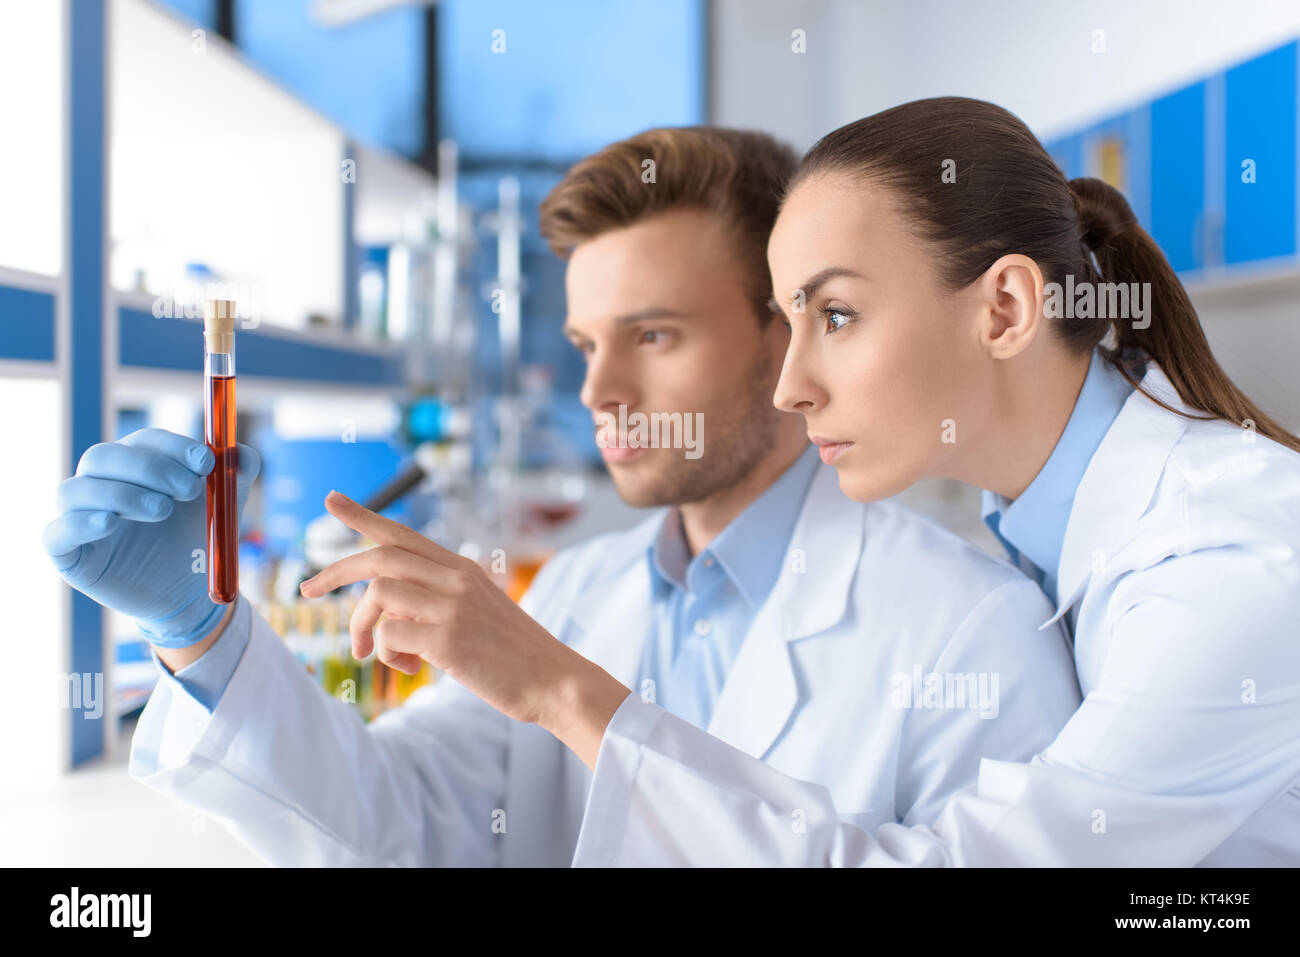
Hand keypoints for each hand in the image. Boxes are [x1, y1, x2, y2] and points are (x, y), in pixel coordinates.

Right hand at [42, 428, 260, 647]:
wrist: (188, 592)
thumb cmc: (198, 538)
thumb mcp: (227, 503)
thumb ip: (238, 473)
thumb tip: (241, 452)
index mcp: (137, 464)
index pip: (144, 441)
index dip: (173, 447)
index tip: (205, 462)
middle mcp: (101, 483)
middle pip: (105, 457)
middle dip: (150, 468)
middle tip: (190, 490)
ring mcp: (78, 516)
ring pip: (75, 490)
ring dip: (121, 493)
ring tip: (162, 510)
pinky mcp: (67, 552)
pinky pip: (56, 532)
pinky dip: (79, 523)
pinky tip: (109, 524)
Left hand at [299, 491, 629, 761]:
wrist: (554, 680)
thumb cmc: (513, 654)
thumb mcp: (478, 610)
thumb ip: (437, 600)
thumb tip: (386, 613)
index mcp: (462, 568)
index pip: (402, 534)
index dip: (362, 517)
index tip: (330, 500)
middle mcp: (455, 579)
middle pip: (379, 558)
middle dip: (334, 572)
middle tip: (306, 590)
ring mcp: (452, 607)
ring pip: (379, 596)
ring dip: (363, 627)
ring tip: (373, 655)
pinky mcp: (447, 640)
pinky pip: (389, 636)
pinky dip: (386, 654)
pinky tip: (409, 669)